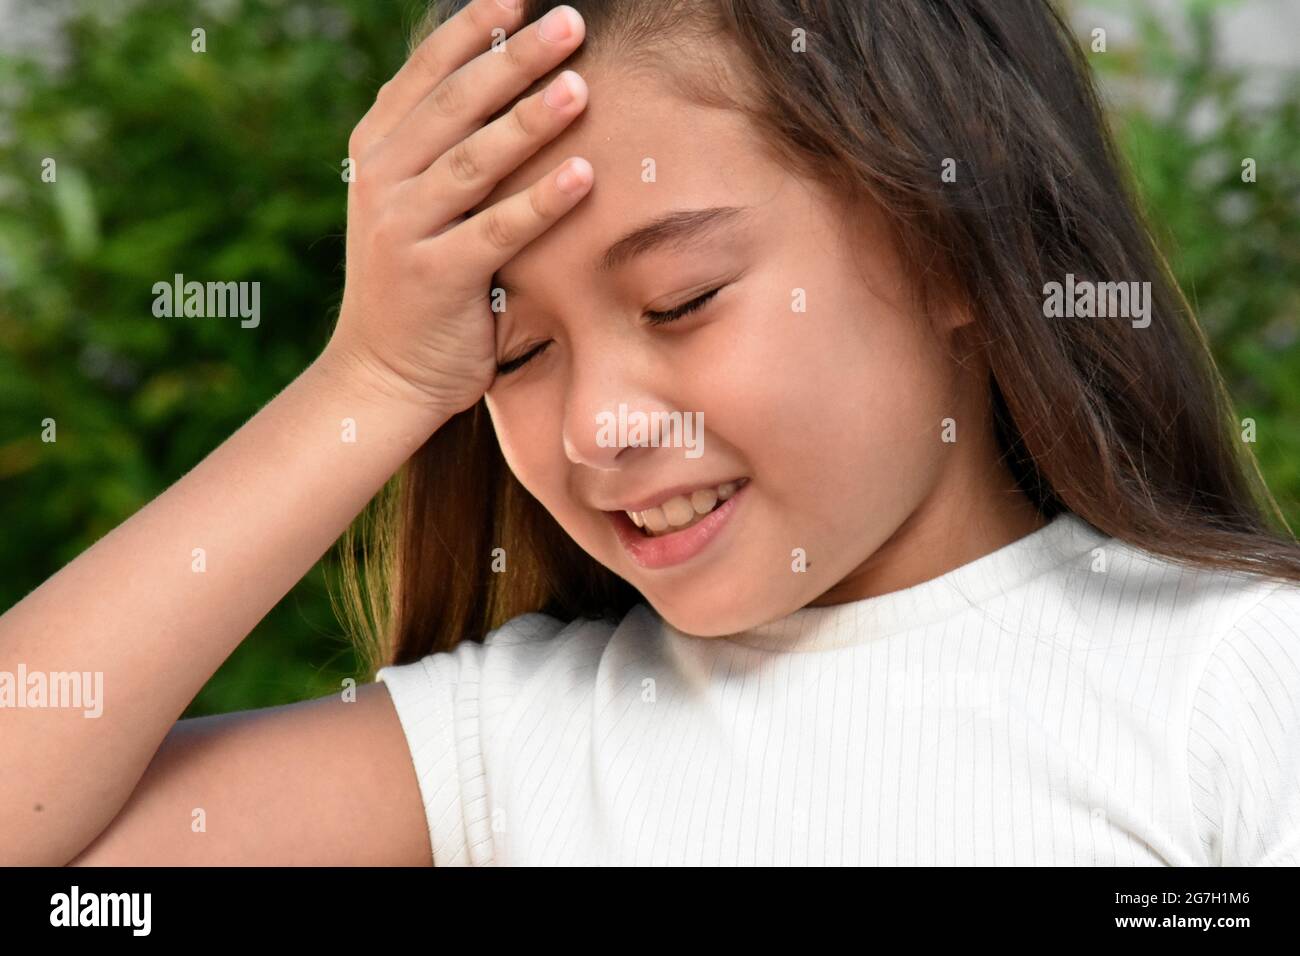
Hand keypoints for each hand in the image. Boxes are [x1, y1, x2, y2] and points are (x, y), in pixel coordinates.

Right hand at [328, 0, 590, 415]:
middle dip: (515, 57)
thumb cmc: (418, 280)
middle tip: (570, 21)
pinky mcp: (437, 278)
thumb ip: (443, 149)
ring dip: (530, 119)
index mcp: (377, 150)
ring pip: (474, 160)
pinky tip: (583, 174)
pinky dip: (540, 200)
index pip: (426, 74)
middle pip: (456, 104)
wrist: (382, 373)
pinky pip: (497, 230)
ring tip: (580, 84)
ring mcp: (404, 229)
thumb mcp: (414, 203)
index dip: (473, 29)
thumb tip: (503, 81)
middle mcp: (383, 180)